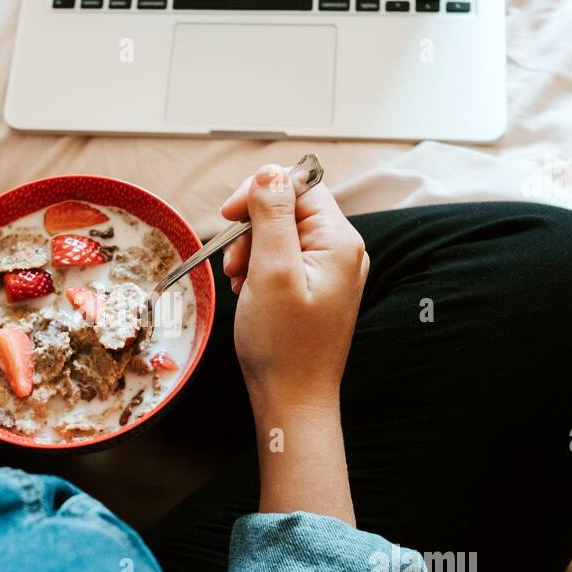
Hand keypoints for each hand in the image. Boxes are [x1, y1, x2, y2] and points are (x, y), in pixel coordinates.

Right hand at [220, 163, 369, 414]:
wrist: (293, 400)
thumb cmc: (283, 345)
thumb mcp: (271, 272)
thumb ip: (271, 216)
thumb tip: (269, 171)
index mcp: (340, 242)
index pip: (300, 186)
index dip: (260, 193)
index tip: (228, 216)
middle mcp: (343, 251)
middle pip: (290, 208)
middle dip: (253, 228)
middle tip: (234, 264)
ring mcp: (331, 271)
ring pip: (282, 234)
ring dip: (252, 250)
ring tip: (241, 282)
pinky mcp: (317, 288)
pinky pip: (285, 259)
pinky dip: (260, 269)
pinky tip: (249, 291)